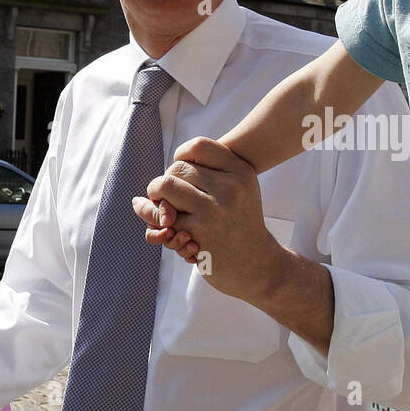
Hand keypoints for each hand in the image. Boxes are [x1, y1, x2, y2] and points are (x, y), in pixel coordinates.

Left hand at [134, 137, 285, 302]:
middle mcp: (230, 187)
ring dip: (155, 198)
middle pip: (177, 167)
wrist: (256, 264)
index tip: (181, 172)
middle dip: (166, 182)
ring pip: (164, 185)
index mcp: (240, 171)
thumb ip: (214, 171)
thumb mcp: (242, 189)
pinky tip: (159, 230)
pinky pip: (161, 217)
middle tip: (169, 198)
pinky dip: (153, 222)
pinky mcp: (197, 232)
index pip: (198, 146)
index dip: (182, 155)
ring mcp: (213, 209)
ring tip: (161, 210)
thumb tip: (171, 164)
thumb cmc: (242, 223)